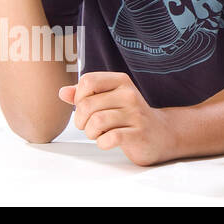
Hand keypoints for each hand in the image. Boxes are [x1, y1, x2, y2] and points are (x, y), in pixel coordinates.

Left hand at [57, 72, 177, 165]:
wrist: (160, 134)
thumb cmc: (129, 117)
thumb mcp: (108, 100)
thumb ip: (84, 95)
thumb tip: (62, 92)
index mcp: (121, 81)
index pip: (88, 80)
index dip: (79, 97)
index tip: (87, 107)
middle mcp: (129, 94)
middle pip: (86, 105)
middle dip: (81, 121)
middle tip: (91, 126)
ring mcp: (136, 114)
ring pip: (95, 122)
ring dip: (91, 133)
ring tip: (100, 134)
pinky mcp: (138, 133)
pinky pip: (109, 138)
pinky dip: (103, 143)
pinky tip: (109, 141)